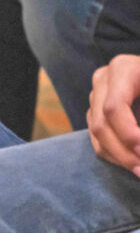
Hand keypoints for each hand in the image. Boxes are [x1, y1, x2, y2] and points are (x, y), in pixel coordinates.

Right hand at [88, 55, 139, 175]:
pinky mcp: (97, 109)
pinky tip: (135, 164)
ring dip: (121, 158)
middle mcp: (104, 79)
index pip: (114, 108)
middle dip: (125, 153)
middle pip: (102, 123)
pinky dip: (115, 156)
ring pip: (97, 134)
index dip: (129, 135)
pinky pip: (97, 138)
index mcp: (123, 69)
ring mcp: (97, 94)